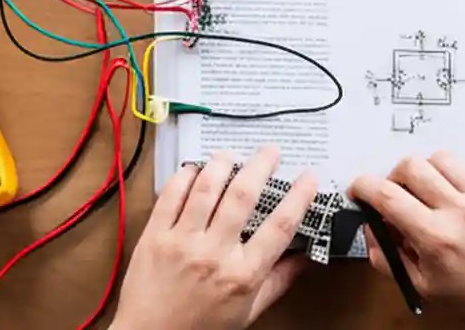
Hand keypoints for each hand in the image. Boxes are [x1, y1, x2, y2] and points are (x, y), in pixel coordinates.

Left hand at [111, 147, 316, 329]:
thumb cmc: (200, 329)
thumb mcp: (248, 312)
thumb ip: (277, 282)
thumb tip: (305, 258)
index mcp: (242, 275)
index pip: (280, 226)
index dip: (299, 197)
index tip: (309, 178)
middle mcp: (214, 254)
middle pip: (243, 196)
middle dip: (260, 166)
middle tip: (270, 151)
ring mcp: (182, 242)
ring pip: (206, 188)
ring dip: (222, 163)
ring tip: (231, 154)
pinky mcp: (155, 237)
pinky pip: (171, 196)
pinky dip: (185, 177)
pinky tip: (194, 169)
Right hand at [350, 152, 464, 329]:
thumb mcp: (422, 288)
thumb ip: (388, 257)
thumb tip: (372, 230)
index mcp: (436, 239)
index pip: (388, 195)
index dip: (364, 187)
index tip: (358, 189)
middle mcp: (458, 212)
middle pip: (409, 166)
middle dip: (390, 177)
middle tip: (391, 196)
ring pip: (435, 157)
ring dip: (419, 171)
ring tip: (419, 193)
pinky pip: (459, 165)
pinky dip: (443, 172)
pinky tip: (442, 193)